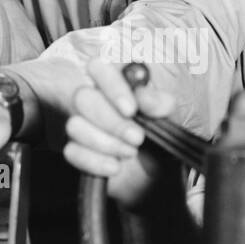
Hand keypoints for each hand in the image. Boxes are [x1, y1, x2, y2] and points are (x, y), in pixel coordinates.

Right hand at [63, 58, 180, 209]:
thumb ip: (161, 103)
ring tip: (130, 153)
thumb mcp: (173, 117)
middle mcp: (97, 100)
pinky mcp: (77, 150)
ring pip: (74, 125)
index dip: (112, 88)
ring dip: (105, 142)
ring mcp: (84, 125)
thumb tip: (143, 96)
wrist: (162, 175)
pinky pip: (72, 151)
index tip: (131, 109)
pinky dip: (95, 162)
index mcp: (117, 83)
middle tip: (137, 138)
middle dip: (111, 121)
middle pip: (82, 96)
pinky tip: (115, 167)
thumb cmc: (166, 137)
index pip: (99, 68)